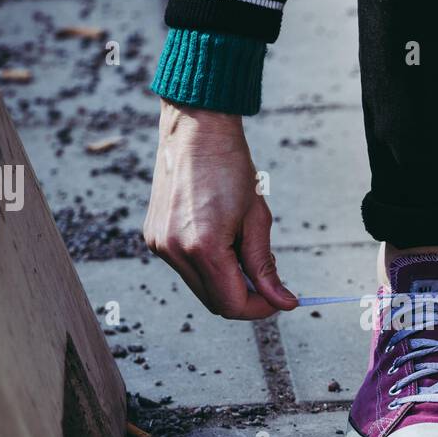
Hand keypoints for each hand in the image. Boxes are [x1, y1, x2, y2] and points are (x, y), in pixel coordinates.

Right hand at [143, 100, 297, 318]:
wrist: (196, 129)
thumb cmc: (232, 167)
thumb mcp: (257, 218)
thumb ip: (266, 266)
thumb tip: (283, 302)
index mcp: (203, 247)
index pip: (231, 304)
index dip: (259, 308)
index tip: (279, 298)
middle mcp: (174, 251)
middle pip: (213, 302)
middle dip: (243, 296)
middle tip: (266, 277)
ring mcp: (159, 244)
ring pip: (199, 286)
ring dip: (224, 280)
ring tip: (241, 247)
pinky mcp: (154, 236)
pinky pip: (185, 267)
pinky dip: (207, 265)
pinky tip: (219, 237)